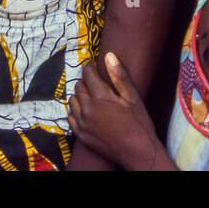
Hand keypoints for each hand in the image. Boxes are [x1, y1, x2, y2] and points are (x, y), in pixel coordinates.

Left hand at [66, 53, 161, 169]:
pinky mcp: (80, 134)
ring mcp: (82, 122)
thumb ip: (119, 76)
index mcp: (100, 97)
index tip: (94, 64)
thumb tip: (109, 55)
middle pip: (79, 86)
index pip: (87, 74)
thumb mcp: (132, 97)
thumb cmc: (138, 123)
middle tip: (96, 80)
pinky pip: (70, 116)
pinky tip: (86, 110)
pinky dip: (76, 110)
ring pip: (72, 100)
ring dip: (80, 94)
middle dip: (86, 80)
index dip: (90, 66)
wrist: (136, 151)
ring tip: (91, 95)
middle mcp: (87, 108)